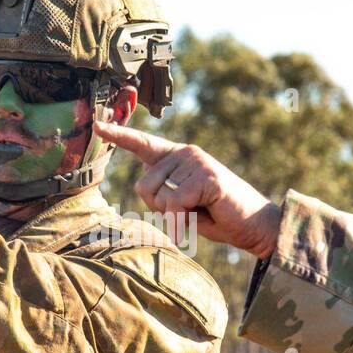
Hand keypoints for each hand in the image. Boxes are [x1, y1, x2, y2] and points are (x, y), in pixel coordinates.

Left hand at [94, 122, 281, 258]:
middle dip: (161, 208)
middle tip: (191, 210)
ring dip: (175, 215)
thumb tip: (146, 184)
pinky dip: (184, 220)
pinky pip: (175, 205)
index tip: (97, 126)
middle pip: (144, 186)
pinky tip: (204, 215)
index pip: (143, 144)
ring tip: (201, 211)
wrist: (254, 226)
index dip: (119, 136)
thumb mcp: (182, 204)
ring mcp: (197, 162)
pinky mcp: (206, 178)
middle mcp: (186, 153)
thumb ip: (163, 191)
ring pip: (159, 197)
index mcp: (178, 157)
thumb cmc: (217, 216)